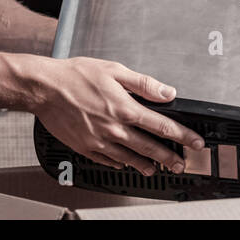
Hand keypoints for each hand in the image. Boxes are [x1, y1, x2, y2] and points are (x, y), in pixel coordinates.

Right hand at [30, 56, 205, 176]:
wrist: (45, 88)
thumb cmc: (76, 76)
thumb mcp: (115, 70)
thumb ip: (144, 84)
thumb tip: (167, 92)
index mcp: (125, 108)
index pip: (162, 125)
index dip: (182, 135)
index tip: (195, 141)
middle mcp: (114, 128)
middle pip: (149, 147)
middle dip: (169, 157)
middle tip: (181, 164)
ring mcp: (99, 141)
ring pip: (129, 158)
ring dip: (145, 164)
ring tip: (155, 169)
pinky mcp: (85, 147)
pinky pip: (106, 160)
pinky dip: (119, 163)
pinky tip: (123, 164)